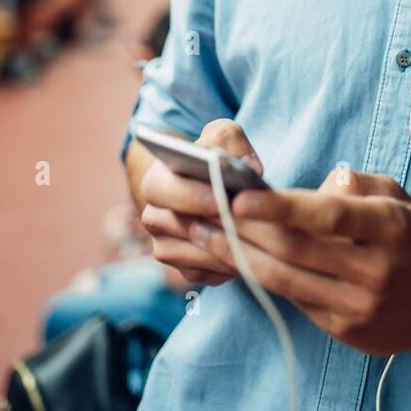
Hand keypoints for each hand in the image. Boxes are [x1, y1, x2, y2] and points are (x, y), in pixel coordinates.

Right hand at [139, 120, 263, 286]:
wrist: (209, 187)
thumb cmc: (215, 157)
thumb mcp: (222, 136)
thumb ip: (231, 141)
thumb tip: (250, 167)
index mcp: (157, 180)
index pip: (160, 189)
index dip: (188, 196)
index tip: (219, 198)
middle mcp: (155, 216)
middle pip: (170, 226)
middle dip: (208, 225)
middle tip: (240, 222)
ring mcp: (166, 245)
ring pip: (187, 255)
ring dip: (220, 248)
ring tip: (255, 239)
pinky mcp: (185, 269)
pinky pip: (202, 274)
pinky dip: (225, 266)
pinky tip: (250, 254)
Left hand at [190, 169, 410, 355]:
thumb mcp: (397, 198)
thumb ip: (358, 184)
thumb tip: (319, 183)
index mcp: (391, 228)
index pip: (329, 217)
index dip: (281, 208)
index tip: (238, 198)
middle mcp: (376, 270)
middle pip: (297, 250)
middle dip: (243, 230)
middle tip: (201, 208)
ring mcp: (359, 305)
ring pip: (285, 279)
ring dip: (237, 256)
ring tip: (203, 233)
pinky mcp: (345, 330)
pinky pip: (293, 300)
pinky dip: (259, 278)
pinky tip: (233, 259)